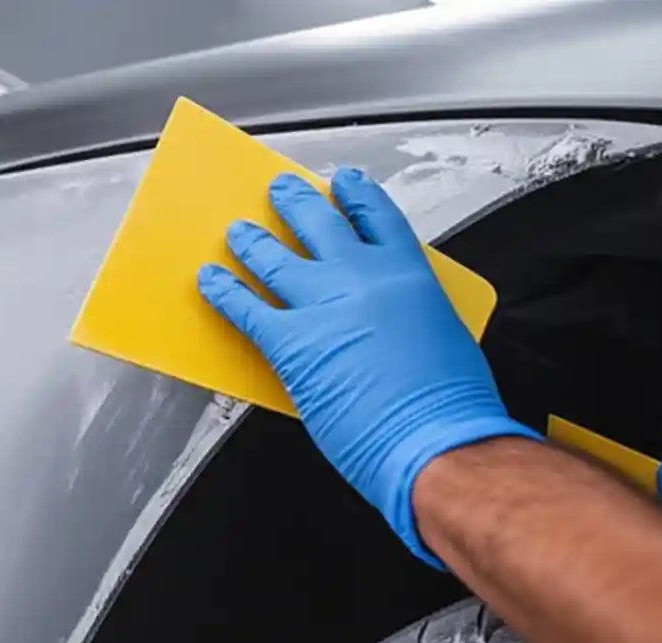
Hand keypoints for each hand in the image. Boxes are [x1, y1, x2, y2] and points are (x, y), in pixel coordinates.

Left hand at [197, 168, 538, 567]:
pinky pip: (245, 306)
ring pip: (274, 257)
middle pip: (318, 223)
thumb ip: (412, 310)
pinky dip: (223, 291)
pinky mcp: (289, 340)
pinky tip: (211, 280)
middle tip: (280, 191)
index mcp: (408, 272)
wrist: (433, 440)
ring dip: (251, 241)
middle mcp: (362, 276)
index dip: (356, 195)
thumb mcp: (445, 333)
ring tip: (238, 231)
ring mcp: (322, 305)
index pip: (377, 216)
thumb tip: (392, 313)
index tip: (343, 183)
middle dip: (295, 202)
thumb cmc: (450, 404)